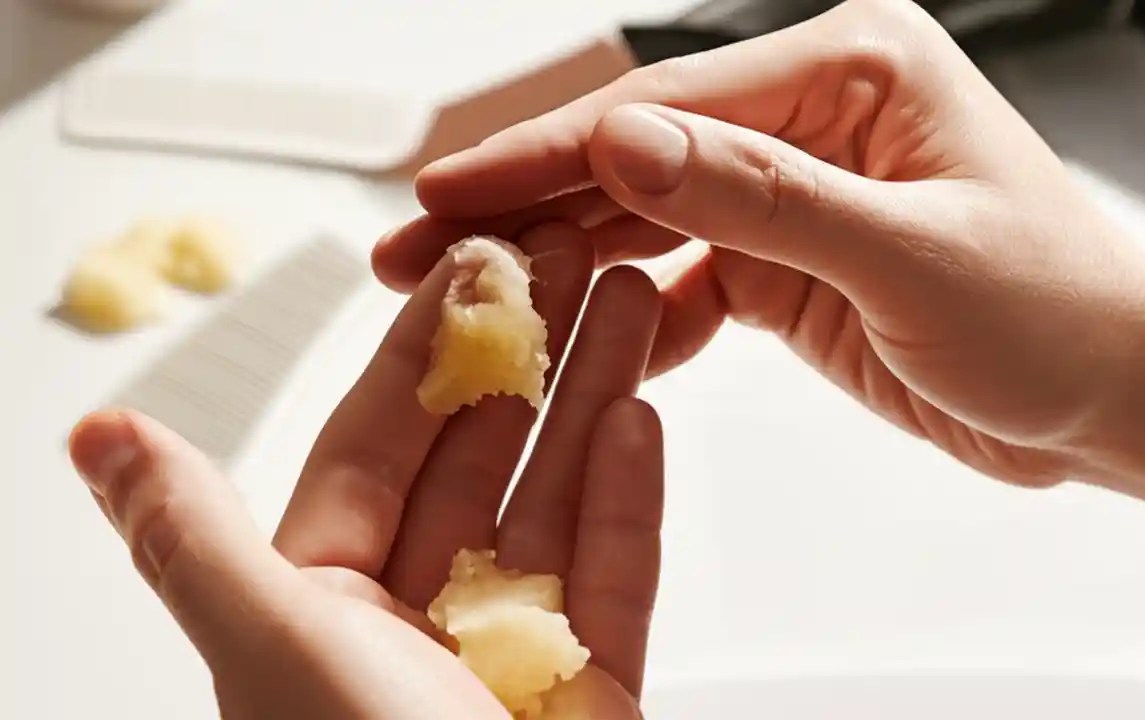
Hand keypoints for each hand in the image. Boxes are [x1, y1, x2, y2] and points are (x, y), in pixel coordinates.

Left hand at [68, 224, 660, 718]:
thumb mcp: (280, 660)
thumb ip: (201, 541)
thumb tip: (99, 437)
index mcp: (321, 612)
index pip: (374, 446)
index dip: (423, 347)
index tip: (469, 259)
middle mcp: (411, 628)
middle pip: (476, 459)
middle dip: (526, 354)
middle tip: (569, 256)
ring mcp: (509, 658)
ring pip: (553, 503)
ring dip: (590, 400)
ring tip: (627, 305)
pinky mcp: (592, 695)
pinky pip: (613, 579)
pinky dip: (629, 501)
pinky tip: (640, 419)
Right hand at [372, 0, 1144, 556]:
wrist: (1115, 395)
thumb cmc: (1060, 308)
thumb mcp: (909, 250)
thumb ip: (763, 197)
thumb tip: (628, 142)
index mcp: (850, 69)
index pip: (665, 105)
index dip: (547, 151)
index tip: (449, 185)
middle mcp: (812, 119)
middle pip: (636, 156)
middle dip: (527, 205)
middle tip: (418, 247)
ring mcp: (792, 194)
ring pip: (646, 222)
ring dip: (562, 263)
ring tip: (473, 303)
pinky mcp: (787, 267)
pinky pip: (682, 285)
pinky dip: (631, 318)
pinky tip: (579, 348)